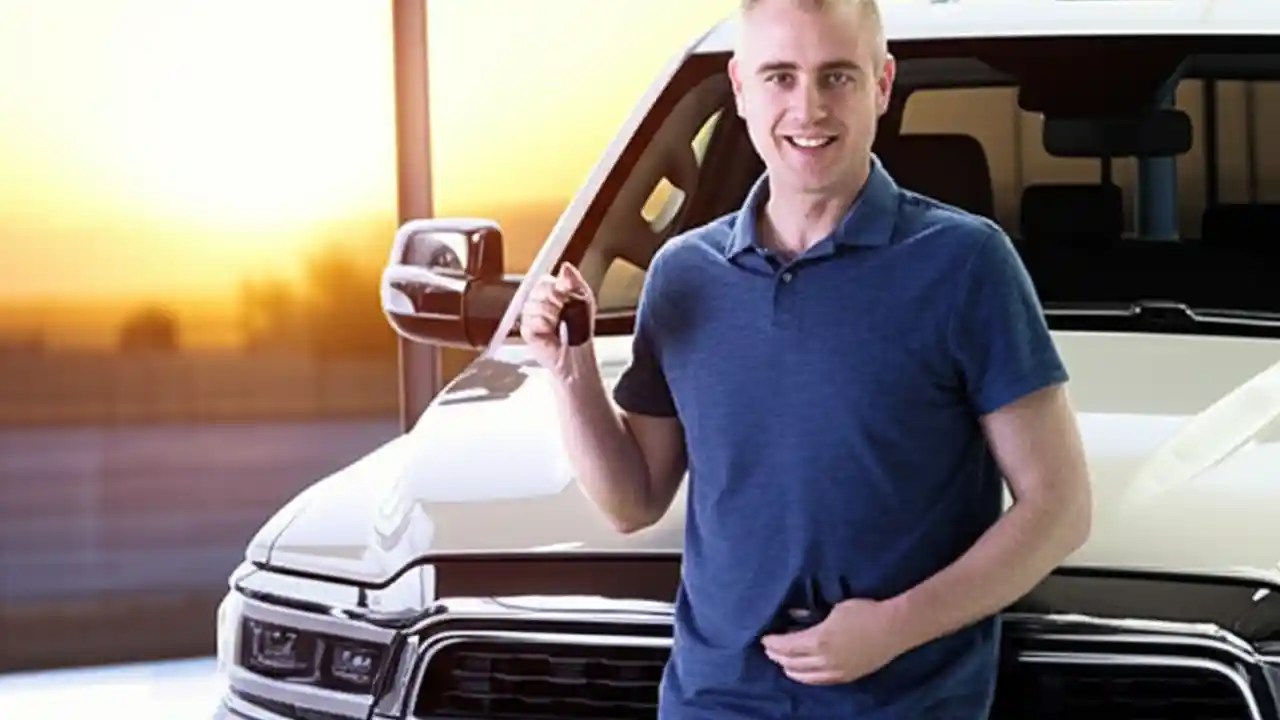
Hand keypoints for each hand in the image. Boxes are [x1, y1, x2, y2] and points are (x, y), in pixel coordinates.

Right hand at [518, 262, 595, 377]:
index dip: (555, 288)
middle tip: (564, 313)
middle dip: (555, 302)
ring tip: (558, 325)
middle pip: (537, 291)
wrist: (577, 351)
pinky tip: (549, 332)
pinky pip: (530, 320)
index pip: (543, 280)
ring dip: (551, 315)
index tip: (566, 296)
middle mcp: (537, 301)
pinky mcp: (525, 329)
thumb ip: (574, 281)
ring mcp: (529, 315)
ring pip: (534, 305)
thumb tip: (565, 265)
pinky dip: (544, 326)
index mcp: (550, 292)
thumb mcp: (584, 298)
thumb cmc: (581, 327)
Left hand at [761, 598, 906, 685]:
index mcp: (818, 640)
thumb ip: (811, 615)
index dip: (773, 643)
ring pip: (804, 676)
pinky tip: (803, 675)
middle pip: (792, 662)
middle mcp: (823, 660)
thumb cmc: (864, 612)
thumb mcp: (834, 608)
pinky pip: (820, 681)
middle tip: (769, 650)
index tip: (764, 638)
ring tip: (781, 663)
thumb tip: (793, 614)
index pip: (787, 646)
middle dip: (777, 656)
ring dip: (789, 669)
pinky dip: (807, 678)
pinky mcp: (847, 676)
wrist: (893, 628)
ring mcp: (835, 671)